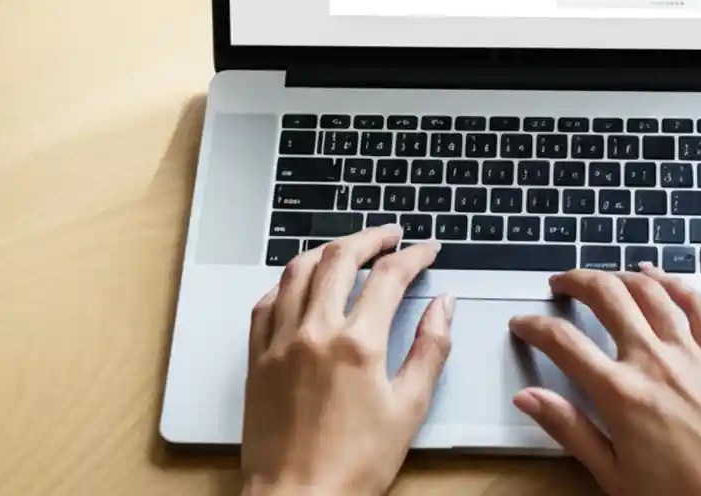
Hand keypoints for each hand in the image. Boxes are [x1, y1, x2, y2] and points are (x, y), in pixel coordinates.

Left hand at [241, 225, 452, 495]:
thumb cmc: (354, 465)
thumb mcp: (409, 408)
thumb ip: (430, 348)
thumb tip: (443, 307)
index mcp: (357, 343)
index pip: (389, 277)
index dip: (413, 255)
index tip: (427, 250)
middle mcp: (314, 332)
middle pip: (340, 258)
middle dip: (370, 238)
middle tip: (390, 235)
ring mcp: (279, 342)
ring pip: (298, 270)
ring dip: (327, 250)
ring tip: (348, 249)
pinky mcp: (256, 358)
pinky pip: (267, 301)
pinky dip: (288, 282)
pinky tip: (301, 284)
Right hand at [509, 265, 700, 495]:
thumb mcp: (615, 474)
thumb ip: (570, 430)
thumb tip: (530, 400)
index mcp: (621, 394)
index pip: (563, 343)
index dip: (535, 327)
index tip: (523, 324)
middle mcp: (654, 362)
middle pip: (606, 297)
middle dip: (576, 281)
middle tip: (560, 283)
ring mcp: (690, 353)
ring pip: (649, 290)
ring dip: (619, 275)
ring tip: (602, 276)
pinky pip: (697, 304)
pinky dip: (674, 283)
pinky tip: (659, 277)